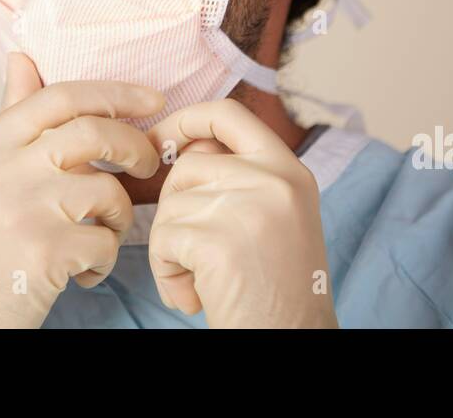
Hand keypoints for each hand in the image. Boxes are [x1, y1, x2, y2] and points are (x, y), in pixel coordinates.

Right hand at [0, 52, 164, 327]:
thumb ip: (10, 118)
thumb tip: (25, 58)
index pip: (60, 97)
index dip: (115, 93)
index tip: (151, 101)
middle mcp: (1, 171)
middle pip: (93, 133)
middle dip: (134, 146)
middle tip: (146, 165)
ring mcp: (22, 210)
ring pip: (108, 192)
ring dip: (121, 216)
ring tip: (103, 234)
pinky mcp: (43, 253)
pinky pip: (105, 243)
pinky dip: (104, 259)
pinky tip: (83, 271)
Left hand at [145, 98, 337, 327]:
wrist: (291, 340)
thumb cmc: (278, 289)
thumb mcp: (277, 216)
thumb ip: (242, 178)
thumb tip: (184, 149)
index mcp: (290, 170)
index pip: (229, 114)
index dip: (188, 119)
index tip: (161, 140)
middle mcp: (274, 179)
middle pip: (189, 165)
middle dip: (176, 208)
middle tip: (194, 252)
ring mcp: (248, 206)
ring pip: (171, 205)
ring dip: (171, 248)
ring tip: (201, 280)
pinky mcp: (218, 239)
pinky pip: (163, 239)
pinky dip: (167, 272)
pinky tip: (195, 296)